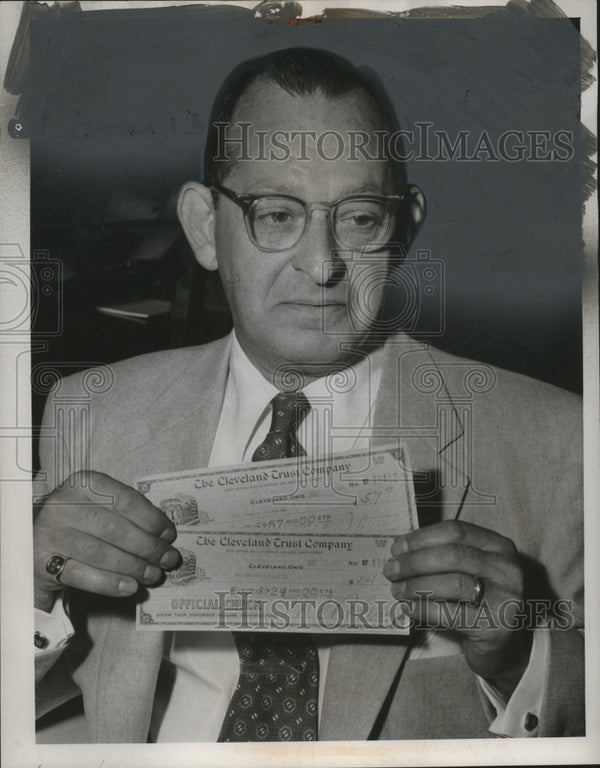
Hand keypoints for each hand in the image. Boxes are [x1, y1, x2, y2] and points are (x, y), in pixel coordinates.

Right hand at [34, 471, 179, 611]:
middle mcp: (63, 505)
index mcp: (83, 484)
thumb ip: (129, 515)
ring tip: (153, 575)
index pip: (124, 499)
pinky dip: (110, 583)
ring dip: (133, 567)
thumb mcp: (100, 507)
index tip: (170, 535)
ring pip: (101, 553)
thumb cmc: (79, 522)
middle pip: (115, 529)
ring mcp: (50, 534)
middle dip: (148, 547)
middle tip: (168, 559)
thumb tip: (165, 536)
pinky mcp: (43, 562)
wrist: (34, 542)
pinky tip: (130, 587)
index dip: (152, 519)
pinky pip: (83, 575)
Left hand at [384, 520, 529, 691]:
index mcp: (498, 546)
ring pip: (453, 583)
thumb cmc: (477, 601)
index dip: (423, 537)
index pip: (457, 531)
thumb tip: (401, 551)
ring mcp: (505, 599)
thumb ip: (443, 555)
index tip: (398, 547)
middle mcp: (507, 569)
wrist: (502, 646)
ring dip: (417, 585)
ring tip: (397, 590)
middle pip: (453, 555)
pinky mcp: (495, 627)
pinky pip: (451, 613)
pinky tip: (409, 608)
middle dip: (415, 561)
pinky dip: (424, 608)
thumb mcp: (469, 571)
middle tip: (391, 570)